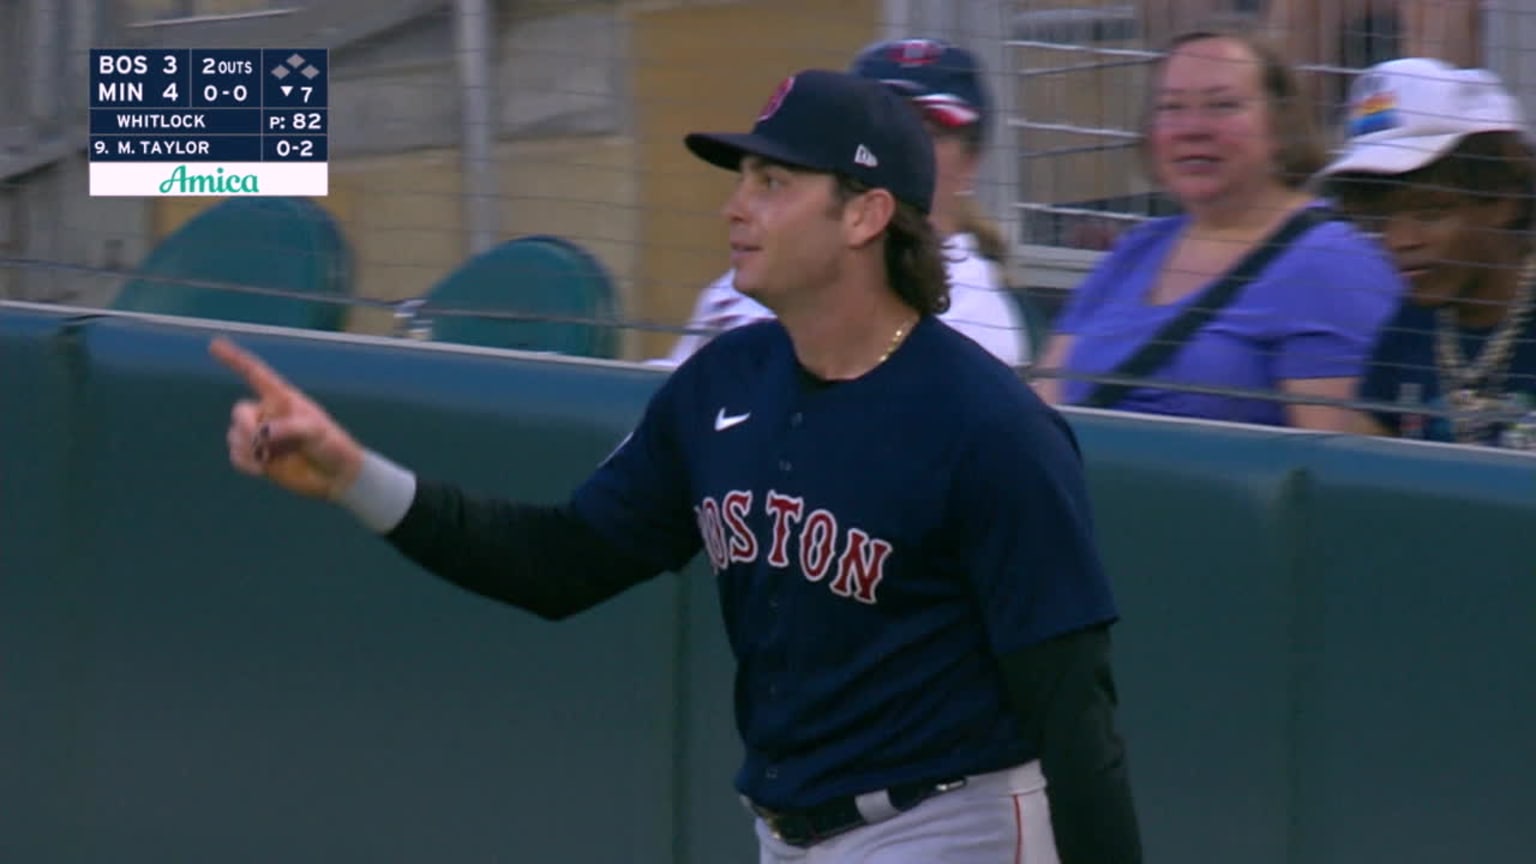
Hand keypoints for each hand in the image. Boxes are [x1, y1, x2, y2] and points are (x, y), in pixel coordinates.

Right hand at [211, 336, 364, 499]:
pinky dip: (244, 461)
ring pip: (235, 436)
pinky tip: (262, 468)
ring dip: (248, 448)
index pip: (255, 374)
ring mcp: (262, 437)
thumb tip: (263, 434)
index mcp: (283, 399)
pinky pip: (237, 455)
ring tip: (272, 457)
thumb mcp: (317, 431)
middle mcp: (269, 414)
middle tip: (259, 439)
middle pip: (240, 411)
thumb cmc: (332, 445)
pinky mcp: (259, 458)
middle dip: (245, 425)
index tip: (215, 345)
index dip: (234, 359)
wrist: (335, 475)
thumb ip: (290, 427)